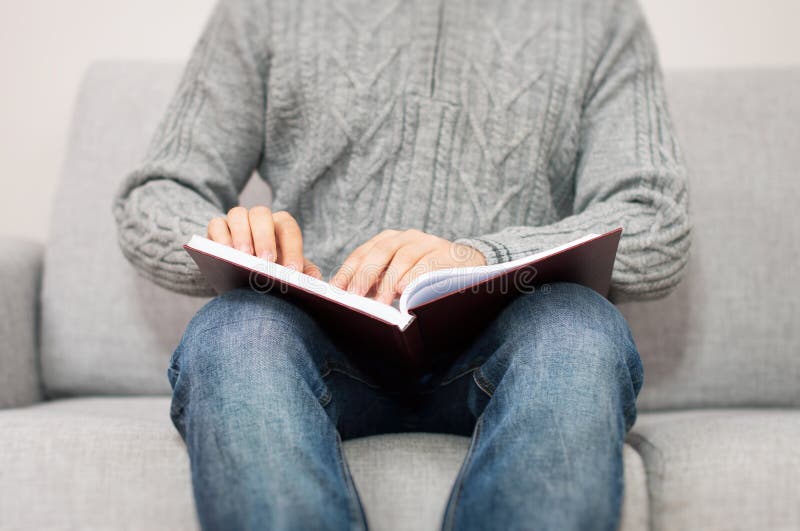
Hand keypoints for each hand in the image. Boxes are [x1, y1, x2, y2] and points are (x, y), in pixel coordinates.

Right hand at [207, 206, 321, 278]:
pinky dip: (220, 237)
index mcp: (280, 226)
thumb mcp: (288, 274)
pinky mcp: (216, 229)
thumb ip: (305, 275)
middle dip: (265, 238)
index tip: (293, 272)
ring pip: (237, 214)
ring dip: (241, 235)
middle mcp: (258, 218)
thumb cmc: (270, 273)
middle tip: (266, 262)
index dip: (292, 248)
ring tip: (244, 258)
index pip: (289, 229)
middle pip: (262, 215)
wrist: (241, 276)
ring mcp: (236, 221)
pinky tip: (223, 255)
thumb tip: (317, 282)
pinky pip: (216, 225)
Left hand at [331, 229, 485, 304]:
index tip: (336, 289)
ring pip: (403, 258)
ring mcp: (427, 243)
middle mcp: (406, 237)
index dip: (349, 270)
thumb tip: (351, 299)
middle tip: (354, 297)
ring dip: (390, 282)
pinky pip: (427, 264)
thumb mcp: (397, 276)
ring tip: (380, 302)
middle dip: (365, 275)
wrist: (467, 266)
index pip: (363, 253)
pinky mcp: (445, 253)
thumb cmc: (424, 275)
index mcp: (389, 240)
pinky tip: (405, 291)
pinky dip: (415, 277)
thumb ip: (377, 282)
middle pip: (381, 252)